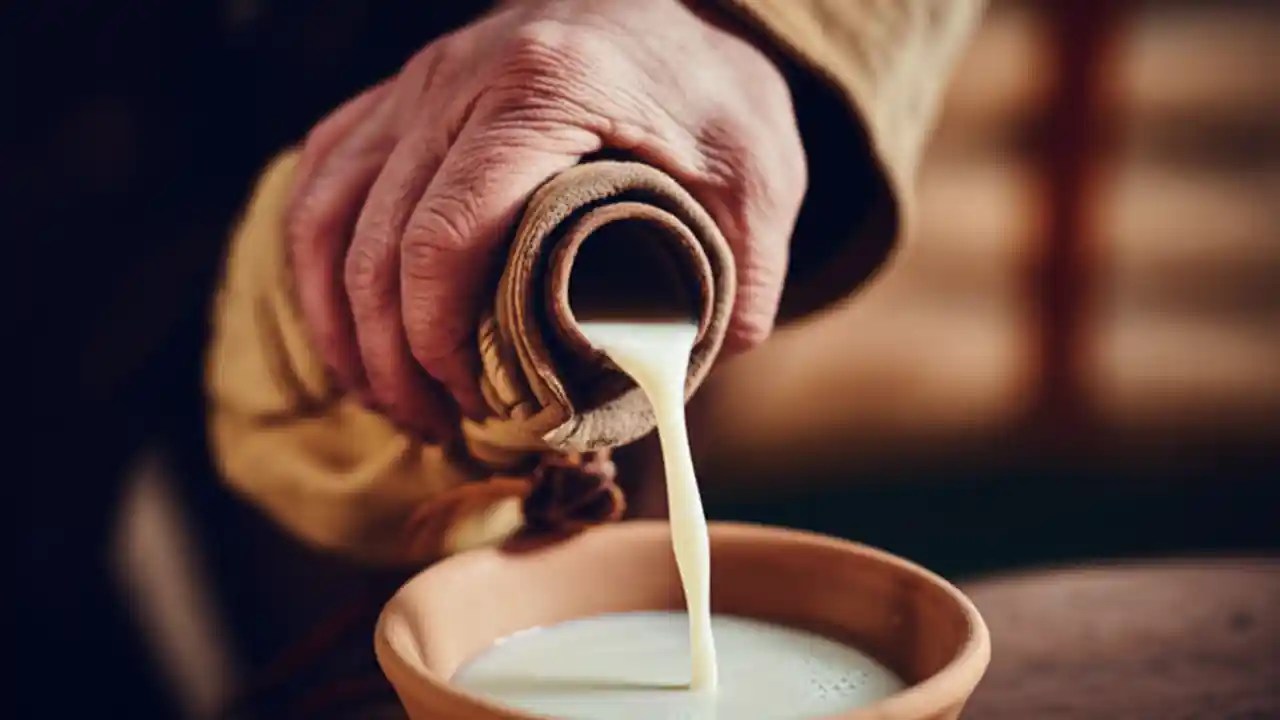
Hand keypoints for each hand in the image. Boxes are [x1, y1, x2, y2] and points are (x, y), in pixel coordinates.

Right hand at [287, 0, 805, 439]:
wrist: (678, 5)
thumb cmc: (714, 84)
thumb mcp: (757, 172)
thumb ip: (743, 273)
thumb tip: (702, 369)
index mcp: (542, 93)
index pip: (444, 235)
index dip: (437, 339)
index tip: (476, 401)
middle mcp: (457, 82)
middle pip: (373, 241)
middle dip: (388, 355)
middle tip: (432, 421)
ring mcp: (418, 82)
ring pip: (324, 213)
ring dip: (339, 319)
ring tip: (382, 392)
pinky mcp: (402, 93)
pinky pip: (323, 173)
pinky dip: (319, 259)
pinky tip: (347, 317)